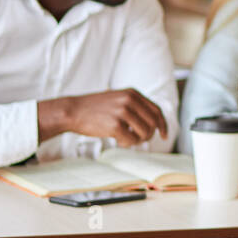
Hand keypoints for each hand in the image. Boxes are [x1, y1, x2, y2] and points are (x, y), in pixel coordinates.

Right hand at [42, 89, 167, 146]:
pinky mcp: (114, 125)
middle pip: (153, 123)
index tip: (164, 135)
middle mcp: (130, 100)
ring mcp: (122, 112)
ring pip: (144, 132)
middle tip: (139, 139)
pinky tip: (117, 140)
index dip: (162, 124)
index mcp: (132, 93)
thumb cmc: (95, 108)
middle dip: (149, 135)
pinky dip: (126, 143)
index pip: (156, 110)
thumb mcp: (118, 99)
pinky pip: (131, 140)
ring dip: (137, 140)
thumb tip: (154, 124)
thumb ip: (135, 107)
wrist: (73, 111)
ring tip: (126, 138)